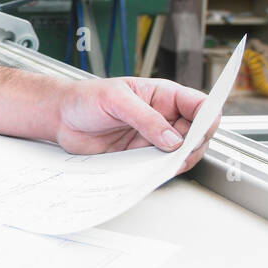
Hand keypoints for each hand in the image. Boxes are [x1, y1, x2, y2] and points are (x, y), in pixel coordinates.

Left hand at [54, 76, 218, 174]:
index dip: (207, 118)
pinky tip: (154, 171)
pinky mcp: (140, 156)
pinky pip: (159, 167)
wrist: (61, 118)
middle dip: (195, 145)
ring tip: (167, 164)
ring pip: (182, 154)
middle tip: (180, 153)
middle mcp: (162, 117)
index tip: (202, 131)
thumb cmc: (86, 99)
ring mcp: (152, 138)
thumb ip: (145, 118)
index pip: (198, 105)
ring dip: (179, 161)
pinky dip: (161, 171)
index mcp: (163, 96)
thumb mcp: (116, 100)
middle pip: (197, 134)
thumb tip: (172, 138)